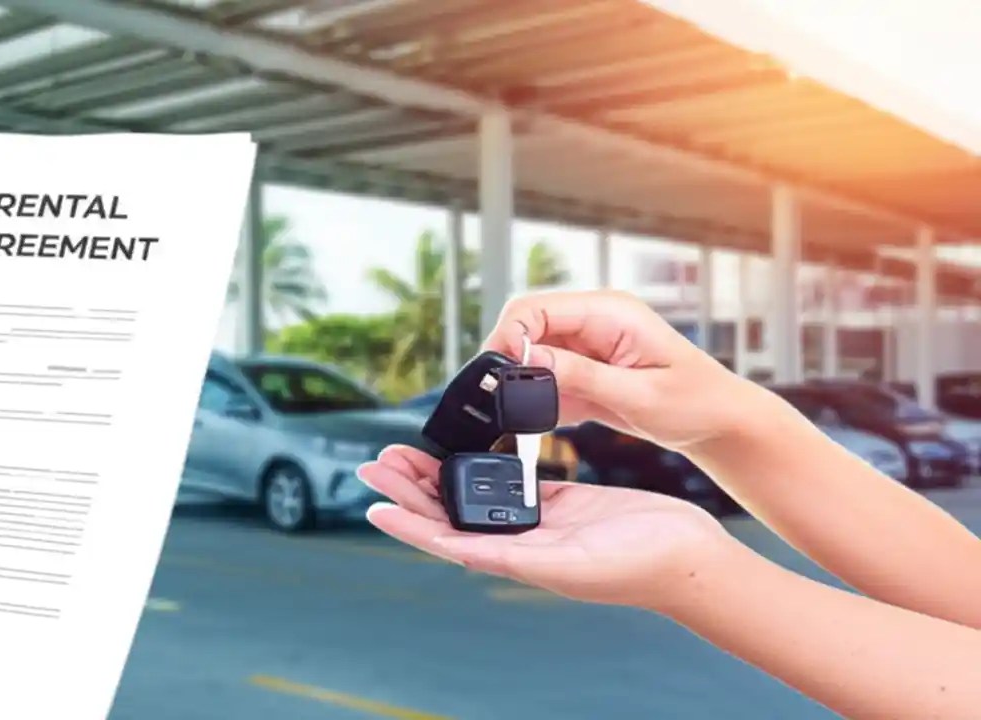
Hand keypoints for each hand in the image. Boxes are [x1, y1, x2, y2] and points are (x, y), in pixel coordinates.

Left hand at [358, 446, 735, 609]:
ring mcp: (540, 521)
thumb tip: (459, 553)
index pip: (445, 539)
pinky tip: (468, 447)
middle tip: (377, 460)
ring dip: (439, 473)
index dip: (407, 521)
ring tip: (406, 452)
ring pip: (475, 493)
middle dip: (411, 486)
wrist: (691, 556)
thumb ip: (514, 556)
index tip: (372, 502)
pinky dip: (484, 463)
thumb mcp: (568, 562)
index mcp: (516, 559)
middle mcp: (520, 542)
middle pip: (450, 512)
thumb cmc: (638, 567)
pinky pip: (512, 479)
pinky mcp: (562, 501)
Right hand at [483, 290, 768, 450]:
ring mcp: (589, 343)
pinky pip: (548, 375)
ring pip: (532, 353)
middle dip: (512, 361)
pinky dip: (547, 398)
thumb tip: (527, 359)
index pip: (535, 308)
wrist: (720, 422)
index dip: (509, 337)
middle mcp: (595, 320)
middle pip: (527, 326)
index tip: (503, 375)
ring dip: (531, 383)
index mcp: (610, 312)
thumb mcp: (637, 395)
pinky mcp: (587, 367)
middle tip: (511, 398)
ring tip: (548, 413)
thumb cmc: (695, 403)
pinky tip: (567, 417)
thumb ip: (580, 376)